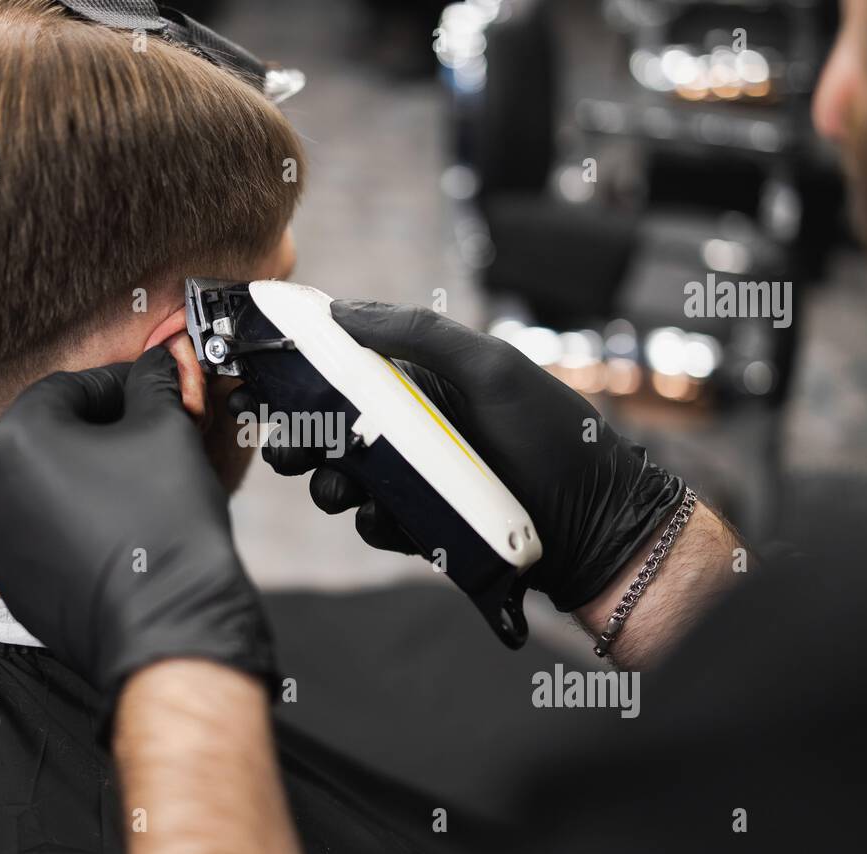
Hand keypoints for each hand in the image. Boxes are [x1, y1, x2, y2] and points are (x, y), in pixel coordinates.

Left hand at [0, 347, 273, 721]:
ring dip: (85, 474)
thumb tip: (158, 365)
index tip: (153, 392)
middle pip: (50, 434)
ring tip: (138, 487)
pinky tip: (120, 530)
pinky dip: (73, 520)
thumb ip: (154, 383)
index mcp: (18, 437)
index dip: (120, 384)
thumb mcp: (169, 430)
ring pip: (42, 484)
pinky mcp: (12, 581)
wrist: (167, 625)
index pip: (71, 386)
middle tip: (150, 438)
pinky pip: (40, 531)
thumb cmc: (165, 528)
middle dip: (100, 429)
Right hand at [253, 300, 684, 611]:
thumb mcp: (492, 369)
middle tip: (288, 450)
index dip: (305, 373)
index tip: (268, 380)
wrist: (598, 530)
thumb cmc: (555, 438)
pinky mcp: (424, 525)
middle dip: (301, 437)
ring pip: (345, 478)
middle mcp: (415, 426)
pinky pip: (377, 521)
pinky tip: (384, 519)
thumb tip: (340, 310)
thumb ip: (419, 334)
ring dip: (329, 484)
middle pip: (334, 427)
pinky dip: (372, 521)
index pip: (350, 367)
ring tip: (337, 489)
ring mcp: (418, 477)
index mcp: (425, 379)